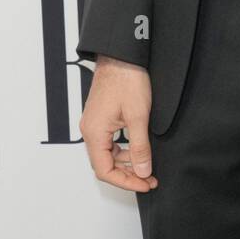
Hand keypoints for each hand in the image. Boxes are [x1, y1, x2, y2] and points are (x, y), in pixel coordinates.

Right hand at [79, 55, 158, 191]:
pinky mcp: (101, 116)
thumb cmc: (127, 79)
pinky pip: (109, 141)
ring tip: (147, 164)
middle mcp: (90, 130)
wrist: (122, 55)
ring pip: (107, 153)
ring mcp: (94, 123)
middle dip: (128, 174)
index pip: (105, 171)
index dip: (126, 182)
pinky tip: (138, 147)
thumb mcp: (139, 116)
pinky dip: (123, 149)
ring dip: (126, 162)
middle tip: (149, 178)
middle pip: (104, 164)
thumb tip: (142, 171)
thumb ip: (140, 147)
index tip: (145, 183)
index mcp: (94, 132)